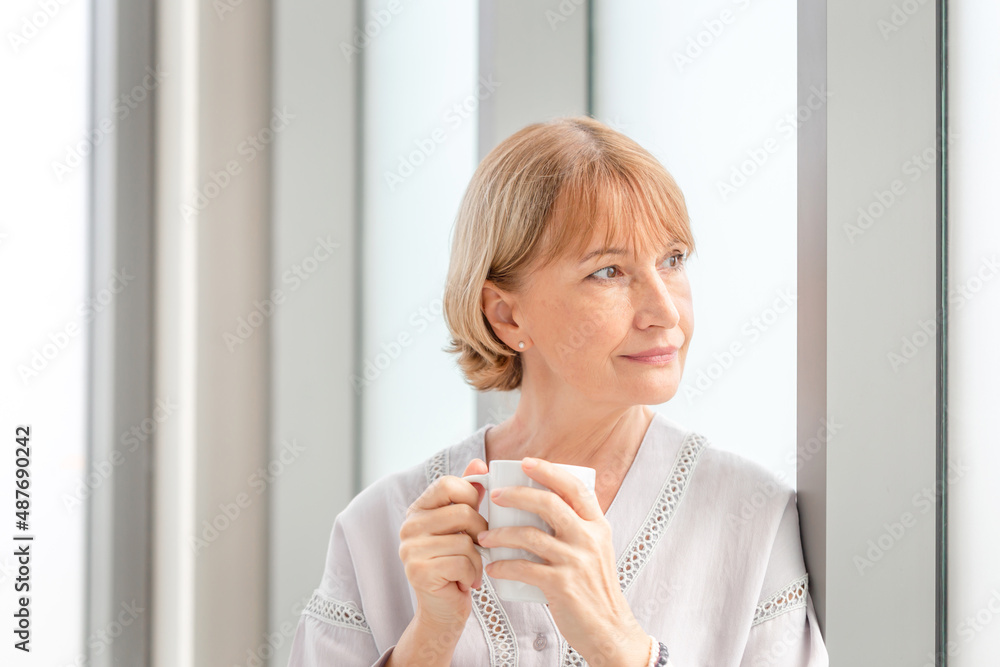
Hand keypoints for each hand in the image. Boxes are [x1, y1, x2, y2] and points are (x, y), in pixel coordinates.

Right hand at [398, 458, 489, 630]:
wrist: (443, 611)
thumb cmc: (456, 565)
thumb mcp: (462, 527)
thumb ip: (468, 495)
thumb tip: (479, 463)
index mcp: (418, 510)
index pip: (447, 484)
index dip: (471, 496)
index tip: (477, 515)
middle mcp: (408, 526)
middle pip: (462, 512)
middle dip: (482, 532)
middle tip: (480, 548)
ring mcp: (410, 550)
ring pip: (465, 540)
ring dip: (478, 559)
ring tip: (470, 569)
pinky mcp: (419, 572)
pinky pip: (462, 562)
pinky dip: (473, 574)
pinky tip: (466, 583)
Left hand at [477, 457, 649, 665]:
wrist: (609, 629)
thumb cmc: (594, 588)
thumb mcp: (595, 550)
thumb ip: (577, 527)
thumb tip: (545, 502)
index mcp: (598, 525)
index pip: (575, 487)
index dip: (549, 471)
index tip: (526, 463)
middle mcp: (589, 538)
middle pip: (549, 503)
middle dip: (517, 495)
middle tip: (495, 496)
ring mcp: (576, 561)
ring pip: (530, 535)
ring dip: (501, 534)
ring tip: (484, 536)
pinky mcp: (562, 585)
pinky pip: (524, 568)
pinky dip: (503, 566)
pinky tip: (492, 568)